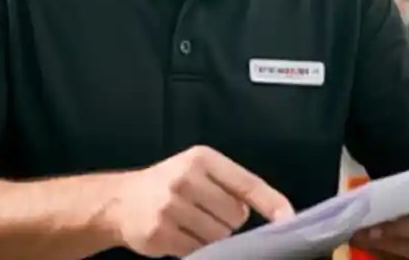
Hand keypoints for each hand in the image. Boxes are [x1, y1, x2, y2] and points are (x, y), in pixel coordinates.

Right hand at [105, 145, 294, 257]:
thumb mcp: (196, 171)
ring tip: (191, 224)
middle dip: (228, 222)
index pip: (247, 183)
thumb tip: (272, 213)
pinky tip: (179, 235)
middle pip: (236, 217)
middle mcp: (186, 178)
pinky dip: (195, 248)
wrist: (119, 201)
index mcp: (201, 159)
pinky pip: (198, 250)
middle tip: (205, 214)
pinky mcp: (160, 232)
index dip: (271, 203)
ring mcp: (171, 206)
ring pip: (219, 236)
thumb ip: (229, 186)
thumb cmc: (167, 185)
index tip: (289, 218)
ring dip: (212, 237)